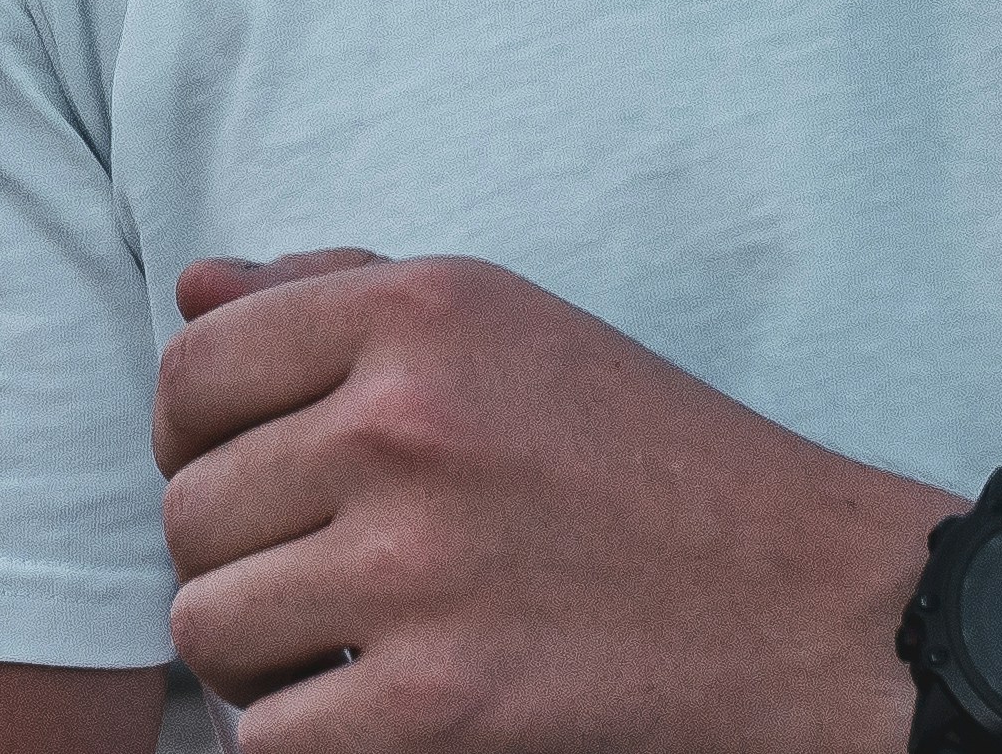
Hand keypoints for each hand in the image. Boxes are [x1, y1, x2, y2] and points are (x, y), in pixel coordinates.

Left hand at [152, 250, 951, 753]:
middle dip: (239, 558)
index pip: (194, 368)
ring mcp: (417, 567)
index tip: (251, 474)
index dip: (194, 436)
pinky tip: (382, 716)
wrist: (811, 607)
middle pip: (190, 510)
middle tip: (326, 578)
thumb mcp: (515, 329)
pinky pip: (266, 739)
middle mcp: (408, 423)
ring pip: (206, 627)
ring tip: (347, 648)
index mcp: (425, 311)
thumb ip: (343, 295)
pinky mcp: (435, 706)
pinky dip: (306, 743)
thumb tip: (194, 291)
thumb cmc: (657, 464)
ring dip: (260, 658)